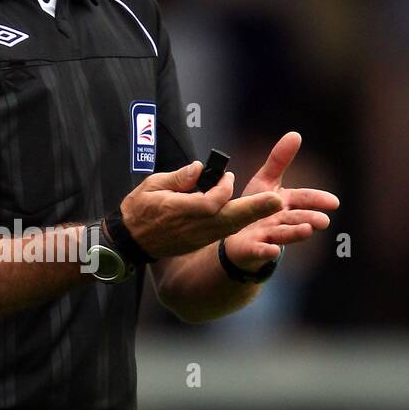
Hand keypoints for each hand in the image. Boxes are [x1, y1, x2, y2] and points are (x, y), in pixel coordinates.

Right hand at [119, 156, 285, 259]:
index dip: (224, 189)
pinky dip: (238, 221)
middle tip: (278, 200)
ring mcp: (198, 237)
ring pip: (231, 227)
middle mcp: (193, 227)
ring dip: (252, 216)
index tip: (227, 176)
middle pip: (230, 218)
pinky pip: (223, 231)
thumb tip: (199, 168)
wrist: (130, 241)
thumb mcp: (152, 186)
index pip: (212, 202)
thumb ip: (179, 177)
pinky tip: (251, 212)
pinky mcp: (200, 242)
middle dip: (255, 209)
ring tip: (273, 205)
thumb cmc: (138, 210)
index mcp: (180, 211)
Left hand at [223, 131, 339, 272]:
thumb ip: (279, 160)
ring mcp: (267, 236)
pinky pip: (259, 251)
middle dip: (309, 218)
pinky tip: (273, 250)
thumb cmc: (256, 208)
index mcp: (285, 204)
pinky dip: (266, 251)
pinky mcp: (253, 249)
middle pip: (296, 218)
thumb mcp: (265, 180)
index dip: (317, 200)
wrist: (235, 236)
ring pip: (282, 234)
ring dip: (295, 233)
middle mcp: (280, 221)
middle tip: (323, 221)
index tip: (334, 202)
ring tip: (308, 230)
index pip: (303, 199)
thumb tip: (296, 134)